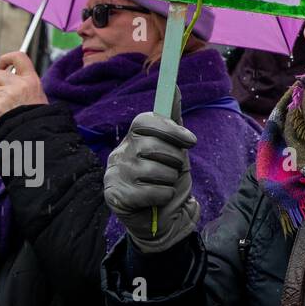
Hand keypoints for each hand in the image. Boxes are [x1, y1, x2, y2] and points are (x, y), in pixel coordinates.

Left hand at [0, 51, 46, 119]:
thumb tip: (12, 75)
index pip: (18, 57)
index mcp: (31, 79)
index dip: (7, 58)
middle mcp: (18, 84)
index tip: (3, 64)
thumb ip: (24, 82)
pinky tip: (1, 114)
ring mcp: (6, 95)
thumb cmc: (37, 113)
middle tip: (4, 92)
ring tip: (5, 106)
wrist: (35, 130)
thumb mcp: (37, 92)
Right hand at [103, 88, 200, 253]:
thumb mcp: (176, 148)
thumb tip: (174, 87)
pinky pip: (154, 191)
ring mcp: (113, 176)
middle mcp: (118, 153)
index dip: (171, 129)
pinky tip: (158, 200)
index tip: (191, 141)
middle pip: (153, 145)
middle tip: (172, 171)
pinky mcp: (116, 198)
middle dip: (174, 160)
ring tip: (163, 186)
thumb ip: (173, 120)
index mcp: (132, 138)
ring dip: (170, 181)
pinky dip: (164, 196)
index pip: (145, 121)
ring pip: (156, 170)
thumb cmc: (169, 180)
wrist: (166, 218)